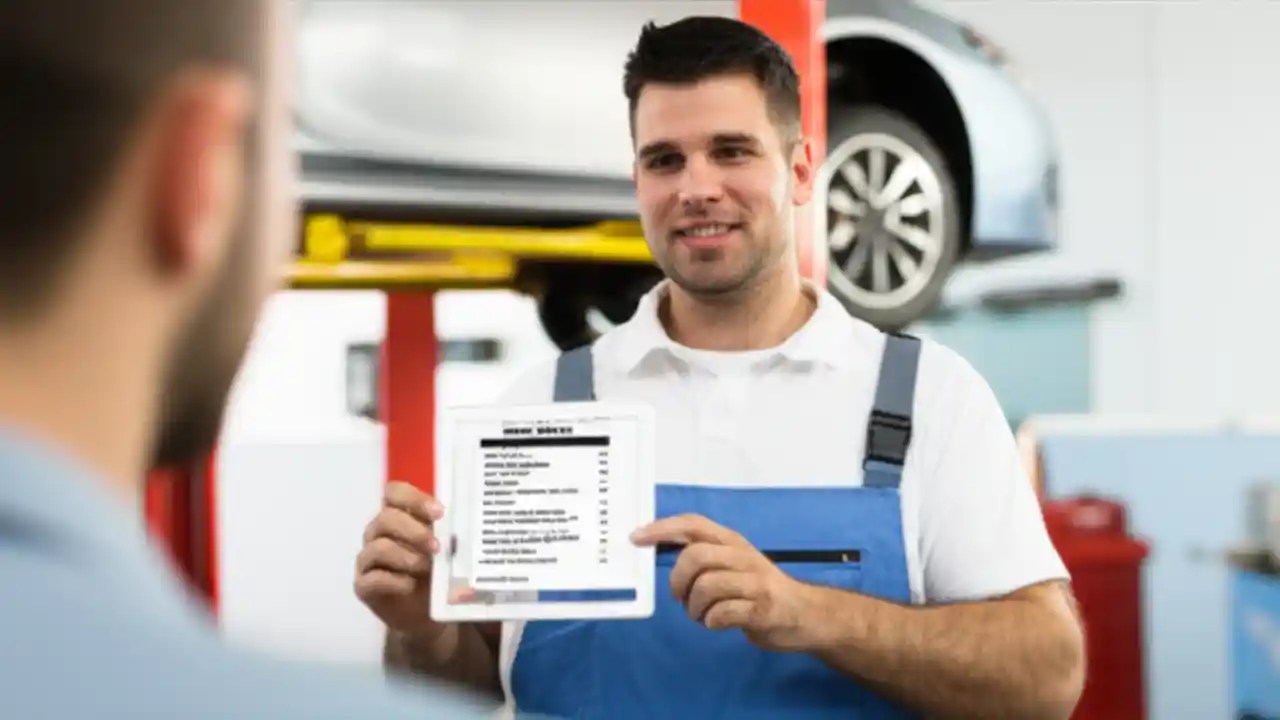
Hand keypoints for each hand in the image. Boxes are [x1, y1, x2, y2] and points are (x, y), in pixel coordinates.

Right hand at [354, 481, 454, 640]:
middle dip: (414, 531)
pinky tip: (410, 585)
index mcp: (397, 516)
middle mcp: (378, 533)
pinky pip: (372, 578)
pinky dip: (394, 581)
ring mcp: (367, 559)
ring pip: (378, 547)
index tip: (439, 513)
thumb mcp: (444, 551)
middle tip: (437, 547)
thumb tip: (458, 528)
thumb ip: (447, 535)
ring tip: (427, 568)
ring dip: (406, 557)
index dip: (414, 499)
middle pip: (386, 519)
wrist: (425, 613)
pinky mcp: (363, 586)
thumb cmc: (434, 573)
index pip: (394, 493)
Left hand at [631, 513, 814, 651]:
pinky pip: (723, 613)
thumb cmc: (759, 589)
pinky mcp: (762, 608)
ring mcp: (755, 582)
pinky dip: (711, 622)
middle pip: (696, 556)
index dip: (663, 528)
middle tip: (680, 598)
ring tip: (701, 615)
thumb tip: (658, 549)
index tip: (636, 538)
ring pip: (707, 585)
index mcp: (732, 541)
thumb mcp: (733, 563)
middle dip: (679, 580)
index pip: (694, 524)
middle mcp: (743, 556)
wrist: (805, 614)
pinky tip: (717, 623)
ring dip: (694, 608)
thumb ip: (704, 556)